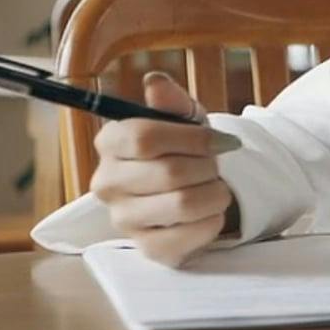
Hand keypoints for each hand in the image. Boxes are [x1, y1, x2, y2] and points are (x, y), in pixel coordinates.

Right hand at [90, 71, 232, 266]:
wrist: (197, 188)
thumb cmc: (187, 149)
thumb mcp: (185, 119)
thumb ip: (172, 101)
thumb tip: (155, 81)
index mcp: (110, 143)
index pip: (144, 137)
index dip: (194, 138)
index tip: (223, 141)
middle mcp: (107, 182)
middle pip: (168, 172)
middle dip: (209, 167)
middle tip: (218, 167)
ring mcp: (123, 219)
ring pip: (182, 204)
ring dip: (215, 194)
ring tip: (216, 188)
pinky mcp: (146, 248)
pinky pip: (186, 237)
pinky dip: (212, 222)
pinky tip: (211, 213)